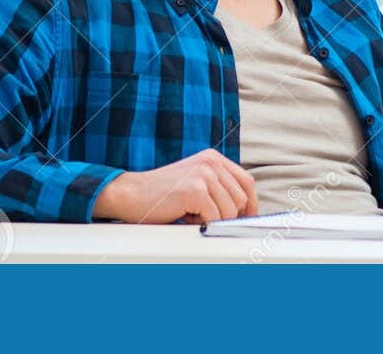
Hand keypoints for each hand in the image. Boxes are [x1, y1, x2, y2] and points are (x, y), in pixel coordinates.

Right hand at [92, 149, 257, 223]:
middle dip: (229, 216)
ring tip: (192, 214)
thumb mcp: (195, 182)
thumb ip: (218, 187)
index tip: (247, 218)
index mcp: (213, 158)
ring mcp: (204, 174)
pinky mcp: (196, 190)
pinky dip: (202, 224)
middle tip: (206, 218)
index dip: (251, 203)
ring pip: (230, 211)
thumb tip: (245, 209)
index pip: (247, 181)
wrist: (131, 194)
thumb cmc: (162, 195)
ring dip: (213, 220)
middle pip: (241, 198)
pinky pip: (215, 217)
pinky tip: (186, 216)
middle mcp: (211, 162)